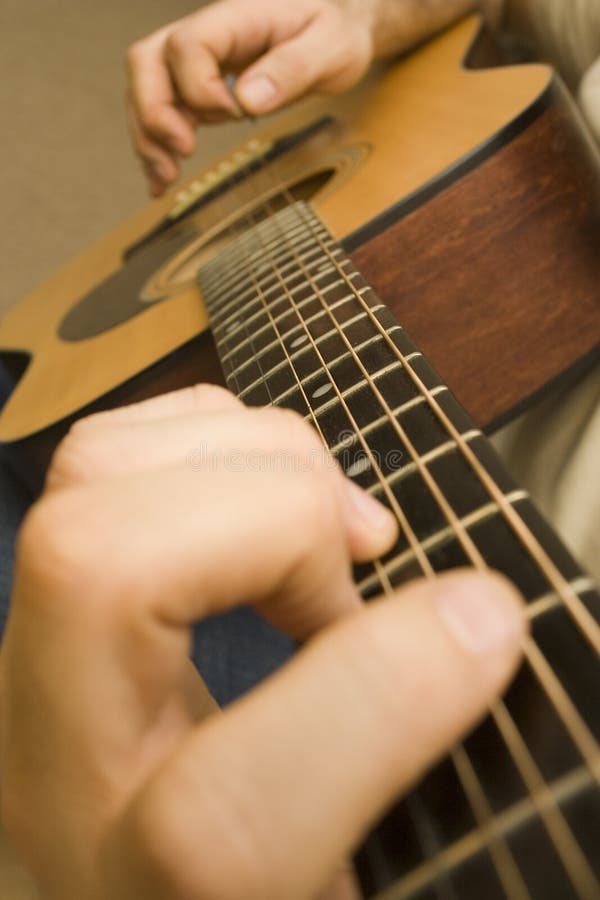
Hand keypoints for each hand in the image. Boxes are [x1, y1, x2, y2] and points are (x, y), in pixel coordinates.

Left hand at [0, 385, 525, 898]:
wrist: (109, 889)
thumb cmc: (233, 889)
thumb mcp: (325, 881)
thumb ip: (382, 780)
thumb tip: (471, 622)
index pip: (213, 821)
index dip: (372, 698)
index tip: (479, 624)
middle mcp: (52, 773)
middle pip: (101, 573)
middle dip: (280, 521)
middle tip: (368, 561)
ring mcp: (28, 664)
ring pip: (90, 481)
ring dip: (245, 454)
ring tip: (329, 520)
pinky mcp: (44, 600)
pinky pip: (103, 459)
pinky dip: (209, 436)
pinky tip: (268, 490)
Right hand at [126, 0, 376, 195]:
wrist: (337, 30)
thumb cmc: (334, 32)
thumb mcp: (330, 47)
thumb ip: (291, 69)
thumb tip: (248, 100)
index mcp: (234, 18)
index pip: (187, 45)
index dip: (200, 87)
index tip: (234, 114)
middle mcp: (206, 35)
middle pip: (147, 62)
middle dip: (154, 112)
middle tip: (184, 150)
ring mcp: (197, 62)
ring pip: (146, 90)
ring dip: (149, 136)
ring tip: (167, 177)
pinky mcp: (199, 87)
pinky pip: (163, 111)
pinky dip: (157, 145)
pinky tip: (162, 179)